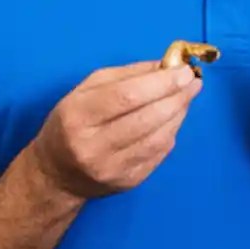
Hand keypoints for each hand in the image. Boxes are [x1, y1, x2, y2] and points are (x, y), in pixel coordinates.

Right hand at [28, 61, 201, 199]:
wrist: (56, 175)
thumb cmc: (72, 123)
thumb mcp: (86, 90)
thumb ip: (126, 75)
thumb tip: (165, 66)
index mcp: (78, 115)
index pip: (126, 96)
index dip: (161, 82)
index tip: (183, 70)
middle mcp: (93, 146)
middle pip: (147, 117)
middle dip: (177, 96)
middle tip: (193, 82)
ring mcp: (112, 168)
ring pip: (158, 137)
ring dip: (179, 113)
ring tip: (186, 97)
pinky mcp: (128, 183)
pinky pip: (160, 153)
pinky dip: (171, 132)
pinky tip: (173, 119)